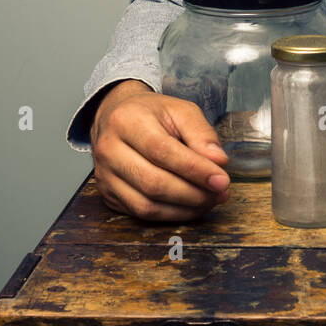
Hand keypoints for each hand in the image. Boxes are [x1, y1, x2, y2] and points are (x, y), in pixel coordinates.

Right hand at [90, 80, 230, 221]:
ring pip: (146, 205)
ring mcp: (104, 175)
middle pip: (153, 182)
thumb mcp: (181, 110)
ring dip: (185, 209)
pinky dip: (171, 215)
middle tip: (220, 193)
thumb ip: (202, 133)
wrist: (118, 120)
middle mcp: (109, 150)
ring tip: (210, 200)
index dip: (195, 169)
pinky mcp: (107, 194)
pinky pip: (141, 214)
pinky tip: (191, 206)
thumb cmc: (153, 115)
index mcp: (126, 121)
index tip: (221, 180)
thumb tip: (218, 161)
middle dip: (193, 193)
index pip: (161, 151)